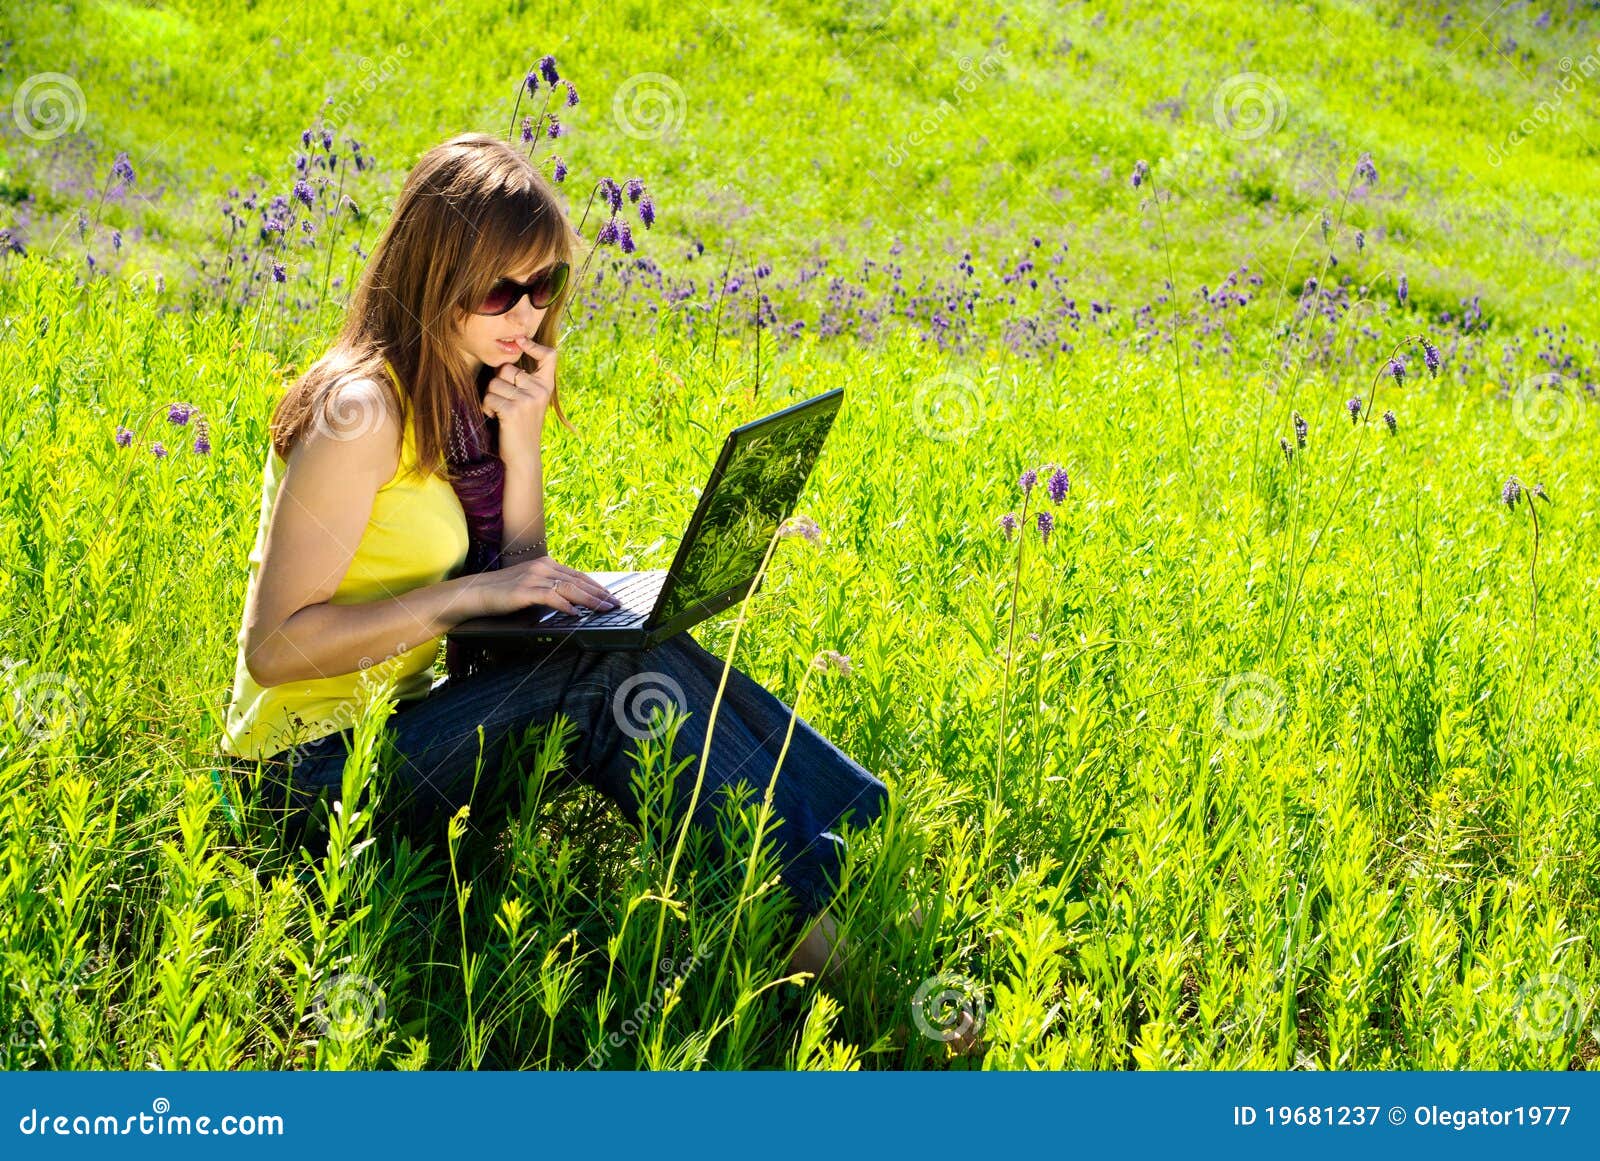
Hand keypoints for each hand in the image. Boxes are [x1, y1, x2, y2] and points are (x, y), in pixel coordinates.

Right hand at [463, 554, 617, 618]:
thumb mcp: (530, 587)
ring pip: (569, 588)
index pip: (578, 575)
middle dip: (600, 594)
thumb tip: (573, 603)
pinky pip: (551, 596)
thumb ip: (549, 589)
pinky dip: (566, 605)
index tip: (611, 597)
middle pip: (578, 580)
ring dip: (590, 600)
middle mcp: (542, 567)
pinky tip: (577, 613)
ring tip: (604, 609)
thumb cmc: (502, 593)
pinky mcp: (524, 590)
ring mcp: (533, 577)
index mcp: (545, 564)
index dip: (597, 586)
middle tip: (616, 605)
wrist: (474, 592)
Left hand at [483, 335, 555, 465]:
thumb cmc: (522, 427)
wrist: (523, 457)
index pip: (549, 356)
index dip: (534, 345)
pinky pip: (489, 397)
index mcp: (546, 386)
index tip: (521, 341)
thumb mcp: (531, 401)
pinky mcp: (513, 410)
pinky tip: (497, 419)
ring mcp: (527, 400)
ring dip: (491, 398)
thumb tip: (507, 359)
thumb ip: (525, 382)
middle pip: (506, 369)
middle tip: (507, 403)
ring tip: (502, 413)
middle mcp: (539, 391)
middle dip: (499, 384)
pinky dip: (487, 408)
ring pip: (494, 383)